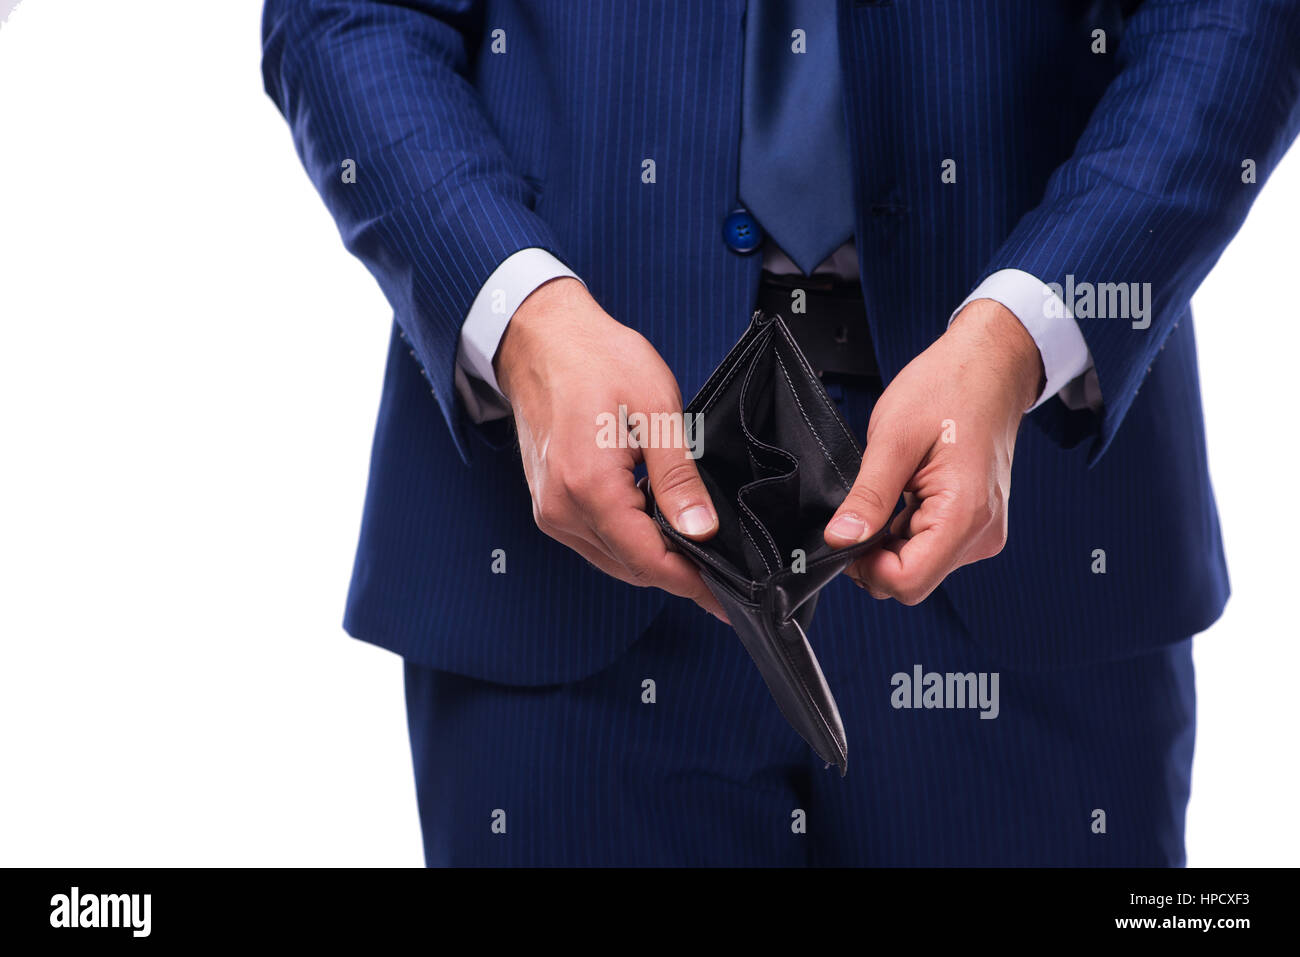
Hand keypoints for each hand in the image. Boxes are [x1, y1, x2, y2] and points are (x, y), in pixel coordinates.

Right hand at [495, 277, 727, 620]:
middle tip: (723, 570)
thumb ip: (677, 477)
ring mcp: (550, 510)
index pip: (649, 561)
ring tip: (695, 542)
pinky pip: (595, 541)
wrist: (541, 338)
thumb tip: (702, 530)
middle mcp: (561, 509)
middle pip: (632, 568)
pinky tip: (655, 520)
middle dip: (679, 573)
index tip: (726, 596)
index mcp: (588, 487)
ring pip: (613, 560)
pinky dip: (629, 540)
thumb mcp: (656, 408)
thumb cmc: (595, 358)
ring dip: (654, 557)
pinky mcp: (548, 504)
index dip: (694, 582)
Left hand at [823, 299, 1044, 603]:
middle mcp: (980, 533)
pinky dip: (906, 529)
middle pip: (912, 580)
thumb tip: (839, 541)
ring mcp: (981, 530)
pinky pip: (930, 546)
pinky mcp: (975, 523)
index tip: (848, 534)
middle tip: (862, 507)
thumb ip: (867, 498)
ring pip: (918, 565)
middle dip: (875, 555)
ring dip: (890, 539)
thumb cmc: (948, 389)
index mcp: (964, 515)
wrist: (989, 366)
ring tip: (892, 488)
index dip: (867, 566)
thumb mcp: (893, 440)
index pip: (907, 582)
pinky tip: (905, 492)